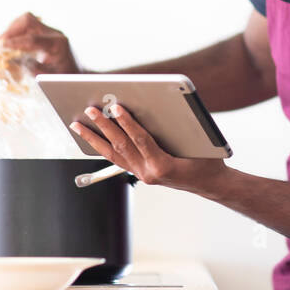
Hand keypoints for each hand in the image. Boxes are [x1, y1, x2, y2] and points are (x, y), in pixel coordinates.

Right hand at [0, 11, 80, 74]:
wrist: (77, 75)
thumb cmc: (64, 79)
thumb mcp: (46, 77)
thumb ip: (29, 67)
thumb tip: (9, 60)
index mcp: (58, 45)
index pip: (33, 39)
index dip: (15, 42)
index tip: (1, 46)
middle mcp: (55, 34)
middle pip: (29, 21)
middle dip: (11, 31)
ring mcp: (51, 31)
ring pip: (27, 20)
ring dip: (12, 29)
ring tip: (2, 42)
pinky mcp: (46, 32)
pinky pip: (28, 25)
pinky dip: (17, 31)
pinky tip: (10, 41)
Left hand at [70, 101, 226, 192]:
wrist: (211, 184)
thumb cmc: (208, 161)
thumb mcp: (199, 142)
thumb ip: (180, 127)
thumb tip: (161, 106)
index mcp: (162, 166)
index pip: (141, 140)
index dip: (128, 123)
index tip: (116, 108)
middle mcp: (148, 173)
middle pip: (121, 146)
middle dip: (104, 126)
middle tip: (91, 110)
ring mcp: (142, 175)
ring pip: (113, 154)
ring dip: (94, 138)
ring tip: (77, 125)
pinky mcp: (140, 173)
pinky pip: (117, 158)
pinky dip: (102, 146)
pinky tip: (90, 137)